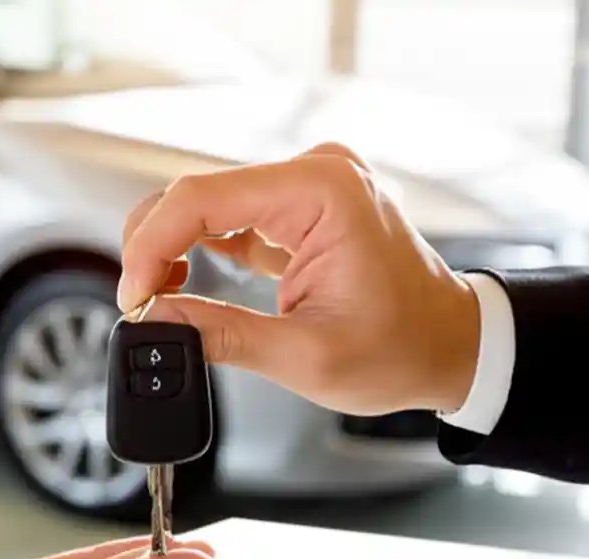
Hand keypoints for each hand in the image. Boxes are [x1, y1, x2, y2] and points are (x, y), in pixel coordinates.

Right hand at [118, 142, 480, 415]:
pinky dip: (197, 246)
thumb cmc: (403, 349)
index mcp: (323, 192)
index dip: (151, 245)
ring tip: (158, 297)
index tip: (133, 297)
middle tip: (141, 303)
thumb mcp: (304, 356)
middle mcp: (315, 172)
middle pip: (196, 192)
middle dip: (154, 246)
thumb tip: (153, 322)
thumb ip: (219, 334)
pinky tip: (183, 280)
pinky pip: (229, 214)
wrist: (454, 347)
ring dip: (171, 247)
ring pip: (206, 202)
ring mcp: (308, 185)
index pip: (201, 197)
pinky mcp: (300, 206)